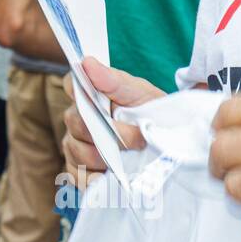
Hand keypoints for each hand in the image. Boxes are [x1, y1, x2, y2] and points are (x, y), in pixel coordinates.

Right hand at [61, 57, 161, 186]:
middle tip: (139, 138)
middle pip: (76, 123)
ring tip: (131, 158)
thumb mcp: (141, 94)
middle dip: (109, 133)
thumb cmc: (152, 115)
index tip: (106, 102)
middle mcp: (77, 118)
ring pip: (76, 150)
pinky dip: (95, 179)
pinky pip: (77, 175)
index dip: (81, 91)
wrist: (168, 146)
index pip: (72, 84)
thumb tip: (87, 62)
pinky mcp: (78, 171)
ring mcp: (75, 145)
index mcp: (91, 93)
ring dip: (105, 157)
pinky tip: (112, 178)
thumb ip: (115, 81)